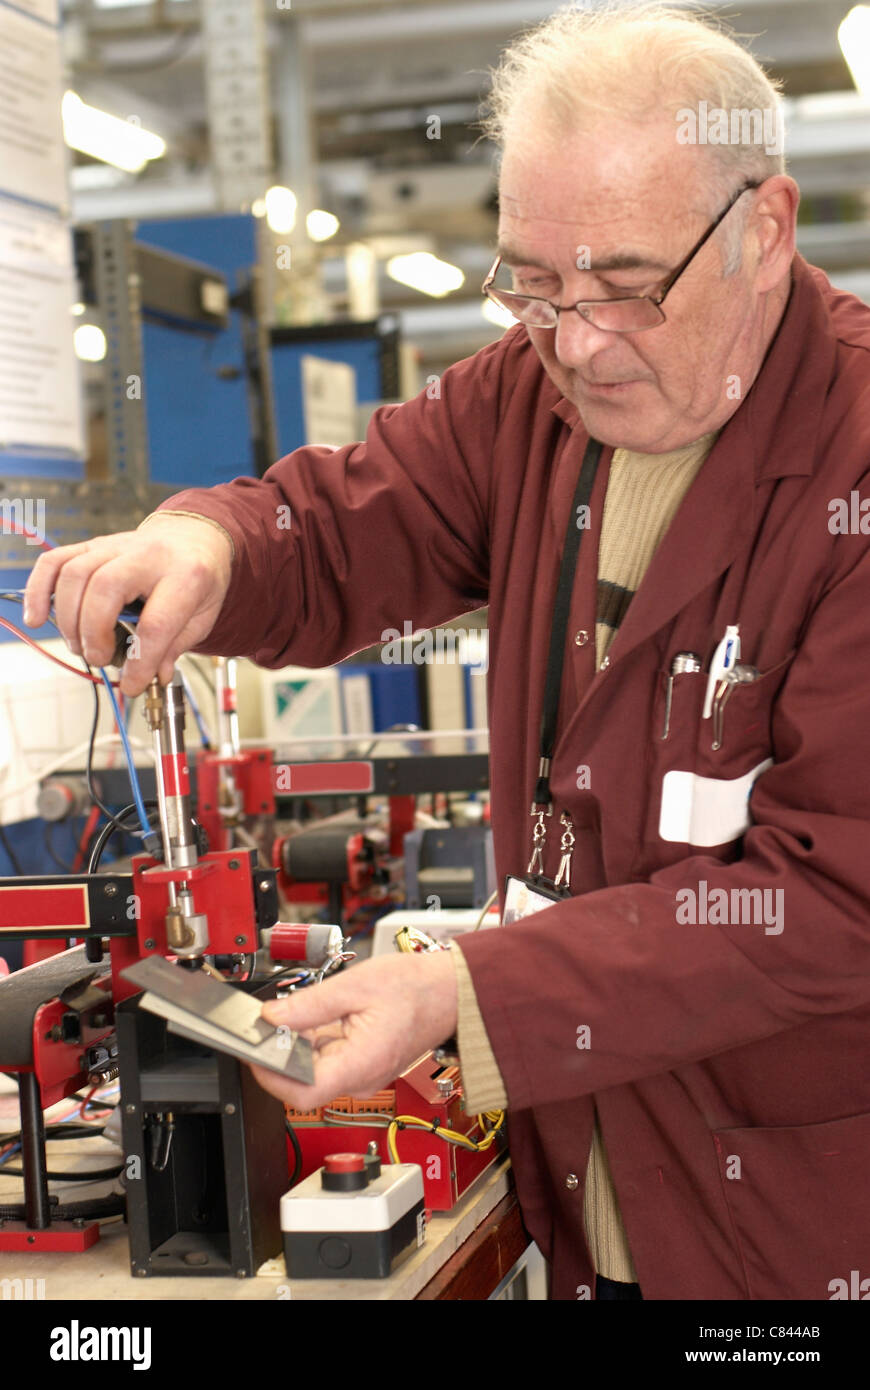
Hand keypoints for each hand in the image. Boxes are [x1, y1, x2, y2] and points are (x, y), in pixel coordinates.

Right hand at [23, 517, 232, 695]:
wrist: (192, 537)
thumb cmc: (197, 579)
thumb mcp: (203, 616)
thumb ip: (175, 648)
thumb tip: (152, 678)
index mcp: (186, 576)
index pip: (156, 623)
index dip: (140, 662)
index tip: (133, 685)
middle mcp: (149, 555)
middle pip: (106, 588)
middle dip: (94, 632)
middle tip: (100, 659)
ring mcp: (116, 546)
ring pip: (77, 574)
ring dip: (69, 619)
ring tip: (81, 646)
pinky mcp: (92, 546)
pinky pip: (55, 561)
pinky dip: (39, 591)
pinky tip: (38, 618)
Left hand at [252, 951, 457, 1108]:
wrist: (451, 992)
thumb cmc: (416, 989)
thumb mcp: (355, 986)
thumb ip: (308, 1005)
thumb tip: (271, 1016)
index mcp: (360, 1065)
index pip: (301, 1094)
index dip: (271, 1075)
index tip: (254, 1051)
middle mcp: (361, 1080)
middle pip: (304, 1082)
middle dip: (283, 1052)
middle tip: (271, 1020)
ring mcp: (364, 1075)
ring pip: (315, 1070)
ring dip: (300, 1044)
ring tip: (303, 1010)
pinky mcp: (364, 1066)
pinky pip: (330, 1061)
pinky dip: (317, 1041)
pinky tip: (321, 1016)